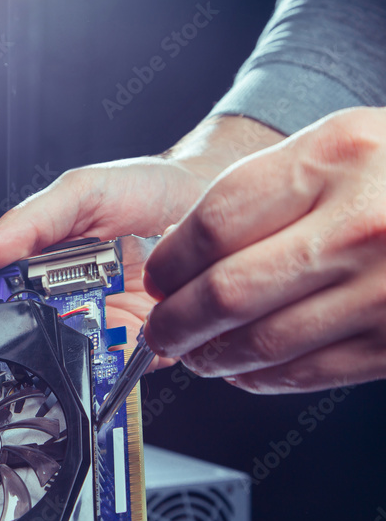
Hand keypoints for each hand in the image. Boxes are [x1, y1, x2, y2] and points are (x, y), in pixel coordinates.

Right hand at [0, 156, 212, 370]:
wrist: (205, 191)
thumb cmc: (143, 187)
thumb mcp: (79, 192)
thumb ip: (28, 222)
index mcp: (44, 269)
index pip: (8, 303)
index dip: (5, 312)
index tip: (20, 303)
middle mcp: (73, 301)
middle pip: (47, 340)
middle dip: (63, 331)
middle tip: (85, 302)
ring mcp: (110, 321)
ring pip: (89, 359)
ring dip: (105, 342)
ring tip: (128, 301)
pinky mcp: (148, 337)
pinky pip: (137, 363)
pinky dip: (147, 348)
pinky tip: (157, 311)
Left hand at [143, 107, 385, 392]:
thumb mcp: (343, 142)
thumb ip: (265, 188)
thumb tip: (184, 249)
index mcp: (337, 157)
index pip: (215, 224)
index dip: (170, 261)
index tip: (158, 276)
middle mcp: (363, 223)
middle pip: (228, 292)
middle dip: (175, 320)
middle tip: (160, 327)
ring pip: (263, 342)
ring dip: (210, 356)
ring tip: (192, 352)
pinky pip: (310, 372)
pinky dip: (262, 378)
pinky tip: (242, 368)